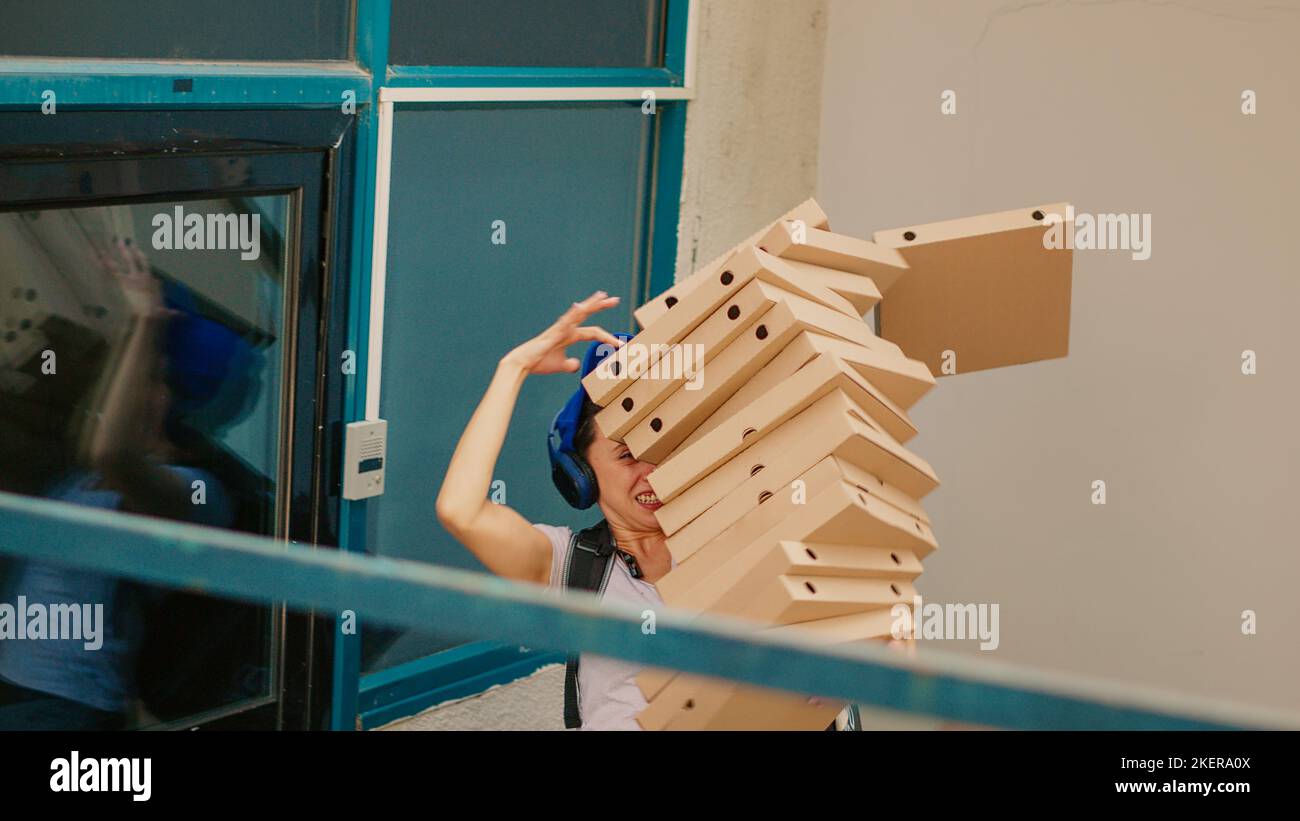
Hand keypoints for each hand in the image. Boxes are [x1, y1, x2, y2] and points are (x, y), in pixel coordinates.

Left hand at [100, 238, 167, 318]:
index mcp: (155, 283)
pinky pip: (115, 270)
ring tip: (118, 241)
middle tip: (128, 242)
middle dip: (133, 251)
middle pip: (140, 261)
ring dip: (123, 250)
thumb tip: (185, 316)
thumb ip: (175, 313)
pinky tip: (101, 254)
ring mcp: (135, 277)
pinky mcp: (126, 281)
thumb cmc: (160, 314)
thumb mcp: (169, 313)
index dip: (145, 264)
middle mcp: (146, 277)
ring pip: (129, 260)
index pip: (150, 271)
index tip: (141, 255)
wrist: (151, 314)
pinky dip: (107, 262)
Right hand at [502, 290, 623, 374]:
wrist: (524, 363)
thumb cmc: (539, 362)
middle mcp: (566, 328)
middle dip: (601, 306)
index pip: (593, 332)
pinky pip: (565, 322)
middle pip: (587, 314)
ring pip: (578, 313)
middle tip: (615, 299)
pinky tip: (580, 306)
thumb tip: (576, 365)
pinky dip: (573, 314)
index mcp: (569, 335)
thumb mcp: (560, 365)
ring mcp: (560, 328)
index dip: (607, 337)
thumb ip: (570, 364)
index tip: (620, 343)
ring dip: (591, 304)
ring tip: (603, 296)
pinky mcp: (553, 333)